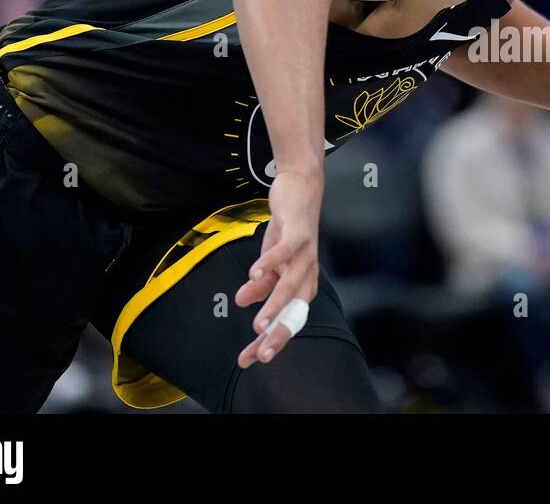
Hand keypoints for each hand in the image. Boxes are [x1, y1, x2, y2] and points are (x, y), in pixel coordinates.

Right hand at [234, 168, 323, 367]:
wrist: (301, 189)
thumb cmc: (288, 231)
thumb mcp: (271, 261)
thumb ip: (260, 283)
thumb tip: (241, 302)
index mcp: (302, 284)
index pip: (287, 319)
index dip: (269, 339)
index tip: (250, 359)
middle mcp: (308, 273)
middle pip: (294, 309)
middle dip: (278, 333)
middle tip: (261, 354)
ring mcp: (305, 252)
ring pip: (291, 284)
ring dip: (275, 305)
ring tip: (258, 324)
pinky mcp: (299, 232)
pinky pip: (284, 250)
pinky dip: (271, 261)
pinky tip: (254, 273)